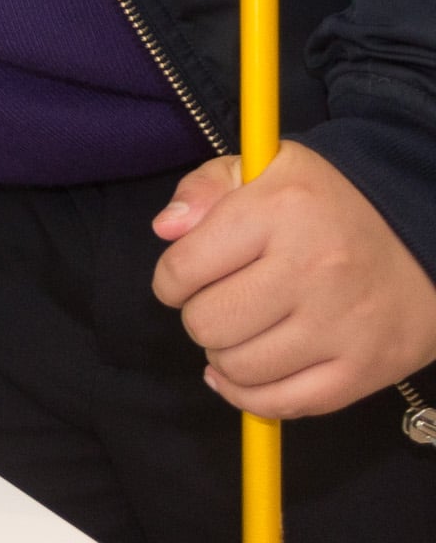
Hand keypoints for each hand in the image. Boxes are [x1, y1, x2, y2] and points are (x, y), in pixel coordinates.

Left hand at [151, 141, 435, 417]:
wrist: (422, 240)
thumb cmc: (326, 206)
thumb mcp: (266, 169)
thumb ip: (205, 189)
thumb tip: (166, 230)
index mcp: (280, 211)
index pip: (184, 268)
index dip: (170, 280)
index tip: (182, 279)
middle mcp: (312, 269)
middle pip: (208, 323)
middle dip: (198, 316)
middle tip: (220, 303)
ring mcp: (341, 325)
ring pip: (240, 367)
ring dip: (223, 356)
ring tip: (241, 332)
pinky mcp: (364, 369)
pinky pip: (285, 404)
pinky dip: (249, 396)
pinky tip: (242, 375)